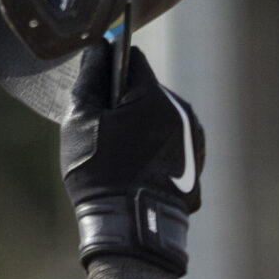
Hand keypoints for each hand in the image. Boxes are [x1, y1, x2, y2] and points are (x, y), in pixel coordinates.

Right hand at [62, 44, 203, 274]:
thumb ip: (89, 79)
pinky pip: (171, 144)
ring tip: (121, 156)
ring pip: (161, 117)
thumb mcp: (81, 122)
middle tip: (104, 130)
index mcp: (155, 96)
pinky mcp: (197, 165)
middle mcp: (183, 113)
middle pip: (148, 90)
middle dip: (126, 101)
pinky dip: (155, 149)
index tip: (96, 91)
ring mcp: (194, 140)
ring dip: (141, 126)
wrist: (133, 229)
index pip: (132, 60)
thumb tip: (98, 50)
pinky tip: (138, 170)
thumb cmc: (101, 174)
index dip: (109, 70)